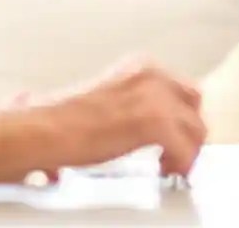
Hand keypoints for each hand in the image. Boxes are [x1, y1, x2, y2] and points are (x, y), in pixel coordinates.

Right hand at [16, 59, 206, 176]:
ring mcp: (154, 97)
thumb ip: (123, 99)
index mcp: (139, 67)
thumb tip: (128, 118)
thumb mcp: (102, 95)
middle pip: (194, 104)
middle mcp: (151, 76)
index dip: (180, 115)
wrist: (43, 130)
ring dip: (187, 150)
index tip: (175, 133)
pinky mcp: (153, 123)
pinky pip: (185, 149)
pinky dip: (180, 164)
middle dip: (189, 129)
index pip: (180, 88)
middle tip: (177, 151)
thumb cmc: (59, 119)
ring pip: (196, 128)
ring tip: (170, 165)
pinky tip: (166, 170)